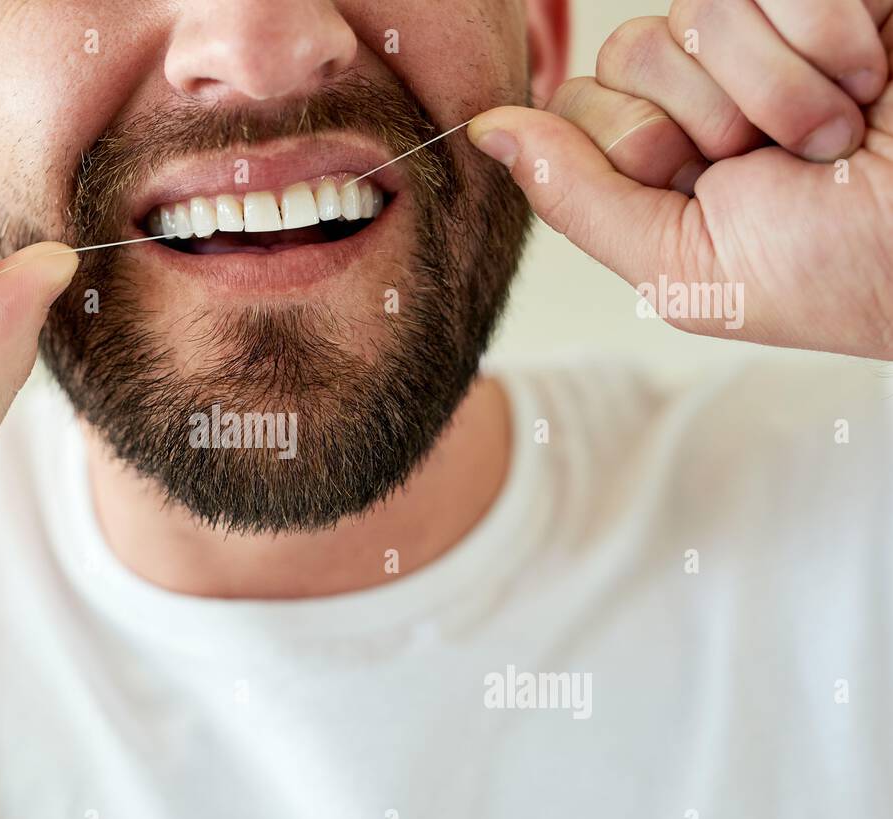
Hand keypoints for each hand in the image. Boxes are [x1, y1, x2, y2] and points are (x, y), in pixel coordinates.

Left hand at [469, 0, 892, 358]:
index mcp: (664, 157)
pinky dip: (830, 34)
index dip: (630, 144)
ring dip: (775, 91)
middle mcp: (710, 87)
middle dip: (705, 122)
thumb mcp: (681, 265)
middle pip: (628, 51)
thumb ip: (578, 199)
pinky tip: (874, 75)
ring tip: (836, 135)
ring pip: (694, 9)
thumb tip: (483, 134)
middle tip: (780, 165)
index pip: (577, 103)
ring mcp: (773, 31)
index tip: (699, 184)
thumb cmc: (838, 273)